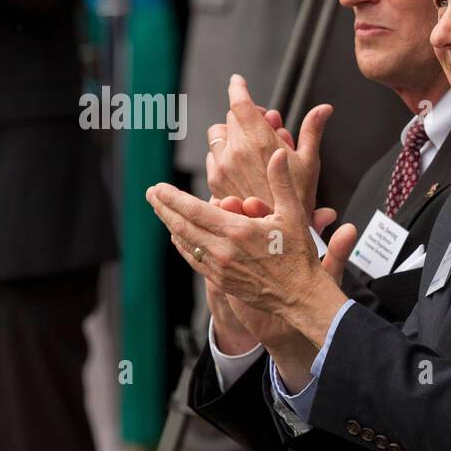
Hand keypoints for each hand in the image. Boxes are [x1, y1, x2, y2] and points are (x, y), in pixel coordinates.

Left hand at [151, 150, 348, 349]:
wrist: (300, 297)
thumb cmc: (299, 255)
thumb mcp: (294, 215)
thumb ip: (281, 182)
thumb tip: (278, 154)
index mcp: (238, 231)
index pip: (195, 211)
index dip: (173, 198)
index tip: (158, 187)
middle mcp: (223, 250)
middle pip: (182, 226)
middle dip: (163, 208)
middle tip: (150, 194)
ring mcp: (220, 268)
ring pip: (185, 243)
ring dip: (170, 225)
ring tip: (160, 211)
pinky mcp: (221, 281)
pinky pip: (193, 260)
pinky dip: (182, 245)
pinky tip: (177, 237)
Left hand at [206, 74, 330, 217]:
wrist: (279, 246)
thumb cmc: (300, 204)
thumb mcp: (310, 166)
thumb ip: (312, 132)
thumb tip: (325, 108)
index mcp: (258, 144)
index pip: (240, 104)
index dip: (238, 88)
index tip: (237, 81)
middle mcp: (234, 154)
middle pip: (228, 120)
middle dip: (244, 120)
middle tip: (264, 130)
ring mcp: (220, 170)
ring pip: (216, 139)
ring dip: (230, 139)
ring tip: (250, 152)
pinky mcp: (213, 185)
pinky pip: (212, 159)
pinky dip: (224, 156)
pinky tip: (239, 168)